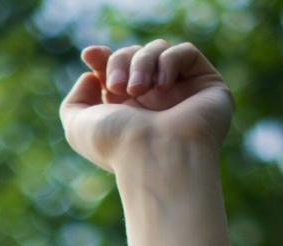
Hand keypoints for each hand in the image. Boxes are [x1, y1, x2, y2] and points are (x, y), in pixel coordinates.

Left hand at [60, 38, 234, 173]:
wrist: (155, 157)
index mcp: (129, 112)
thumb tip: (91, 75)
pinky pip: (185, 52)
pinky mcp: (207, 86)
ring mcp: (182, 94)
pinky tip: (161, 86)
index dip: (104, 59)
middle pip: (134, 55)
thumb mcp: (78, 127)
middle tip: (118, 87)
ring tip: (137, 90)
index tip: (91, 56)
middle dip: (120, 61)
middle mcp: (156, 103)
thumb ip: (75, 100)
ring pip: (158, 50)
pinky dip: (168, 61)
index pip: (118, 70)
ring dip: (141, 63)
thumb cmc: (117, 146)